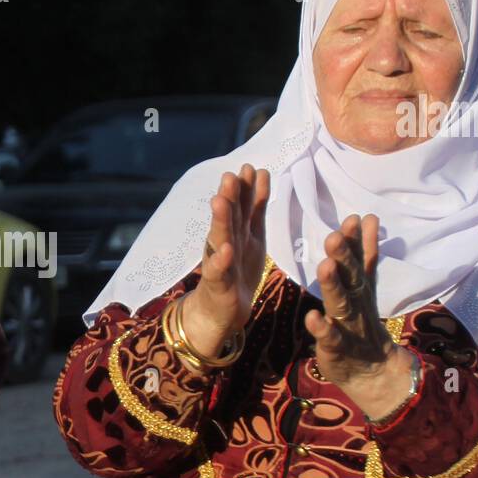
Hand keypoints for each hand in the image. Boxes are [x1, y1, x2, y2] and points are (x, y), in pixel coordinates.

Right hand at [178, 164, 270, 357]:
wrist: (220, 310)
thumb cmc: (237, 269)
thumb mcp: (251, 235)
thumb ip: (254, 206)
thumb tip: (260, 171)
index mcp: (236, 231)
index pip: (241, 206)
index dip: (245, 189)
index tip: (249, 168)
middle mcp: (224, 242)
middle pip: (228, 218)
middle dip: (229, 197)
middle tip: (230, 176)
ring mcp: (219, 262)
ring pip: (220, 238)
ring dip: (220, 220)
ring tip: (219, 201)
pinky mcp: (217, 283)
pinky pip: (218, 271)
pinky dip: (221, 260)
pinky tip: (225, 250)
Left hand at [303, 214, 413, 419]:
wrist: (373, 371)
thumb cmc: (361, 323)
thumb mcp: (365, 286)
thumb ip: (365, 254)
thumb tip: (369, 217)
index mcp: (358, 287)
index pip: (357, 260)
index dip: (355, 240)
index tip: (353, 218)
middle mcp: (355, 302)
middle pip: (350, 277)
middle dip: (344, 256)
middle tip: (335, 235)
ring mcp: (347, 325)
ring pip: (341, 303)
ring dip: (333, 285)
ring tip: (326, 265)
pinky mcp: (337, 348)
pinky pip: (330, 337)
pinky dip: (322, 328)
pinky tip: (312, 317)